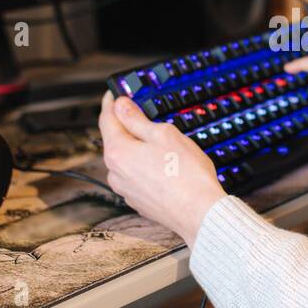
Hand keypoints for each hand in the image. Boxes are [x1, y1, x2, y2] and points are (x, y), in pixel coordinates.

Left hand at [98, 92, 226, 244]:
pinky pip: (136, 177)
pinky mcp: (138, 201)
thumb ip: (138, 119)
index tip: (115, 93)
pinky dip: (145, 167)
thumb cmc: (187, 176)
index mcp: (118, 152)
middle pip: (116, 140)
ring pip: (127, 160)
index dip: (111, 102)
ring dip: (138, 148)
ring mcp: (125, 190)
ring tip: (163, 144)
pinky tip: (165, 166)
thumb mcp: (164, 134)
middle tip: (143, 114)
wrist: (200, 214)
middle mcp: (115, 172)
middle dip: (127, 126)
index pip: (106, 119)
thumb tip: (122, 106)